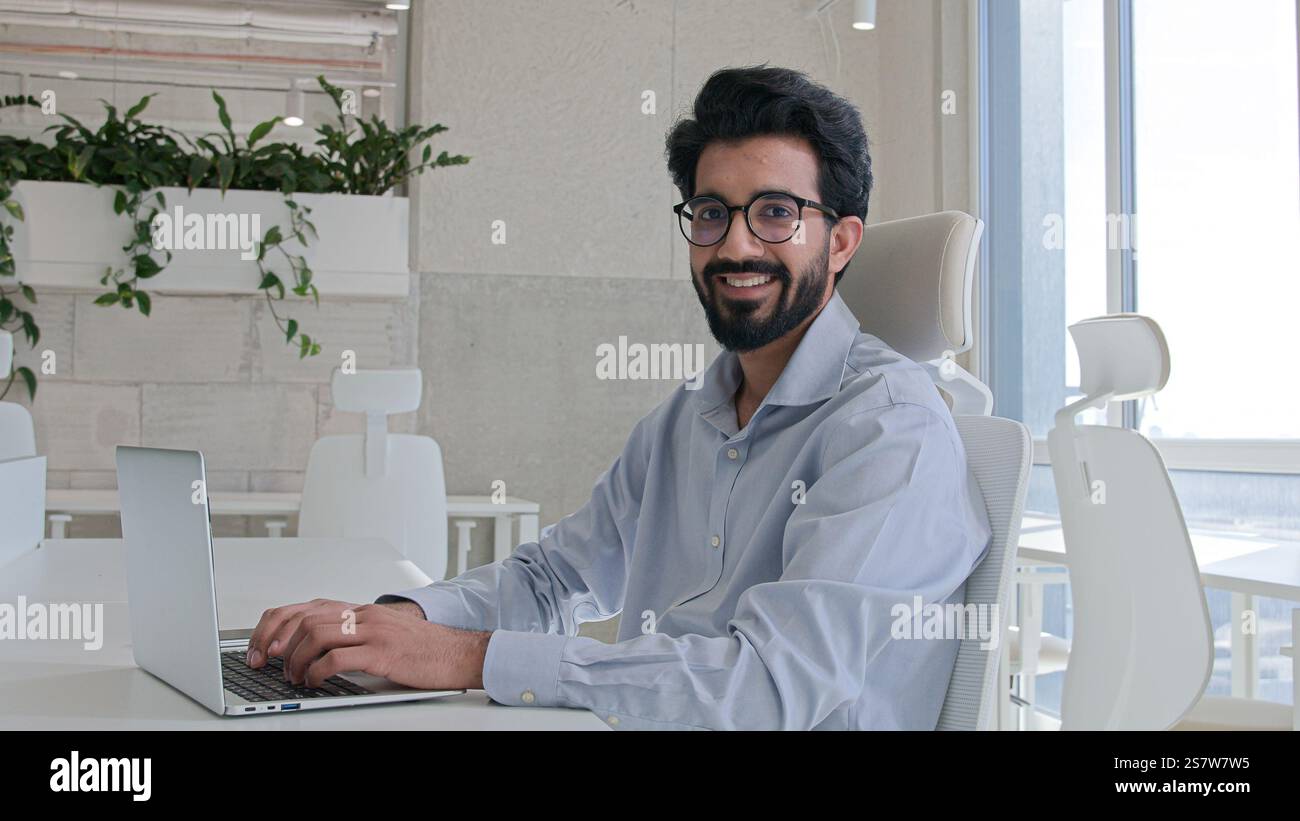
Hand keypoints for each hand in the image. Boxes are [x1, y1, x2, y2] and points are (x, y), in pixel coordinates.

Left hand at [247, 598, 490, 689]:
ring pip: (316, 635)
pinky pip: (337, 658)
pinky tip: (314, 681)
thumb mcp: (382, 632)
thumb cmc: (421, 648)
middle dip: (277, 644)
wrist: (457, 653)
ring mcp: (373, 632)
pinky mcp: (382, 653)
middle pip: (305, 619)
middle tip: (269, 665)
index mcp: (361, 609)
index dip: (276, 626)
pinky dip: (316, 671)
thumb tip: (312, 648)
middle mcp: (364, 615)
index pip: (306, 607)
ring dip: (295, 659)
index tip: (261, 647)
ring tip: (294, 677)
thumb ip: (353, 633)